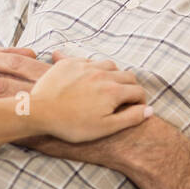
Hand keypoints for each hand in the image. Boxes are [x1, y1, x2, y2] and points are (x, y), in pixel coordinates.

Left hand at [27, 52, 150, 142]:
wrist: (39, 112)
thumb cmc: (71, 125)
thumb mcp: (105, 128)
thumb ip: (131, 118)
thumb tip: (150, 110)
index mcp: (113, 90)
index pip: (138, 90)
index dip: (140, 101)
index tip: (135, 108)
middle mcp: (102, 73)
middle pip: (127, 75)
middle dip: (130, 87)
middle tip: (123, 99)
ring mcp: (85, 66)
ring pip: (109, 65)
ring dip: (113, 75)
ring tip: (106, 88)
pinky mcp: (68, 62)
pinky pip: (88, 60)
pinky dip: (93, 69)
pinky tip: (87, 79)